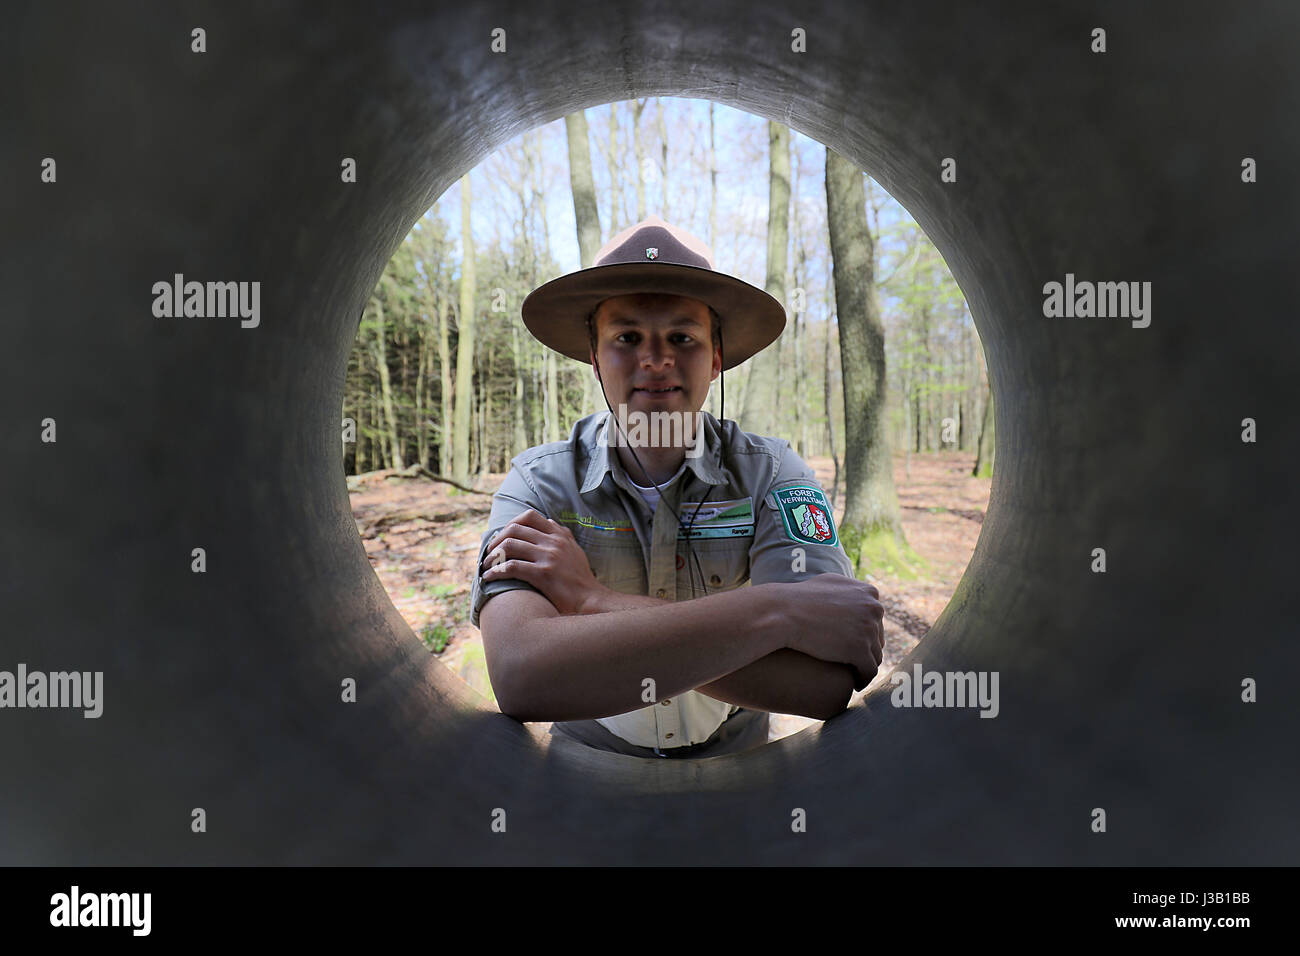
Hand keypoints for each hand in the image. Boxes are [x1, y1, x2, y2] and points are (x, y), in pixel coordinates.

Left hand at [480, 509, 605, 615]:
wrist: (591, 600)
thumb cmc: (580, 579)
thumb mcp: (575, 550)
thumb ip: (562, 535)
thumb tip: (548, 521)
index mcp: (560, 535)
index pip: (530, 516)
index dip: (510, 524)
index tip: (502, 537)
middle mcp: (554, 542)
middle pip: (515, 529)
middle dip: (496, 540)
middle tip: (489, 553)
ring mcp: (549, 557)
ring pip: (510, 545)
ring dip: (492, 556)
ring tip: (485, 566)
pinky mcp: (543, 574)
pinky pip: (511, 567)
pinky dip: (495, 571)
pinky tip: (489, 578)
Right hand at [776, 573, 885, 690]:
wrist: (783, 612)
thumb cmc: (799, 599)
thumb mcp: (829, 584)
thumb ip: (848, 590)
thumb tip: (860, 595)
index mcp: (869, 593)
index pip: (875, 619)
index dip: (864, 634)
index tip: (854, 645)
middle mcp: (873, 608)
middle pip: (877, 637)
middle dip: (867, 650)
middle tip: (854, 663)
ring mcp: (868, 629)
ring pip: (875, 656)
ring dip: (866, 667)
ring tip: (854, 675)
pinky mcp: (859, 650)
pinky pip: (869, 671)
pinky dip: (863, 679)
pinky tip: (855, 684)